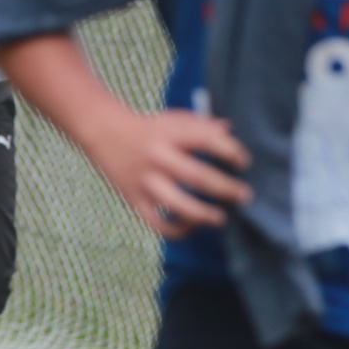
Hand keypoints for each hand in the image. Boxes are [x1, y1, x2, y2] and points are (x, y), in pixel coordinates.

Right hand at [79, 108, 252, 238]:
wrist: (103, 133)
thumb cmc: (147, 127)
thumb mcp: (173, 118)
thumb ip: (202, 124)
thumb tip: (230, 131)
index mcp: (169, 134)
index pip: (207, 141)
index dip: (230, 152)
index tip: (242, 162)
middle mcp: (157, 157)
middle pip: (197, 176)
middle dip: (226, 188)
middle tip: (245, 195)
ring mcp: (145, 181)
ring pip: (177, 205)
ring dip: (204, 214)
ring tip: (220, 217)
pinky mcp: (134, 199)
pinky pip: (157, 224)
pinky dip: (177, 230)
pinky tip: (191, 225)